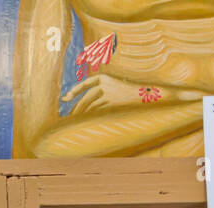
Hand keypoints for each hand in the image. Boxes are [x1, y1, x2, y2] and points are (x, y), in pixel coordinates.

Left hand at [62, 73, 182, 113]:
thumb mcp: (114, 89)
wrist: (148, 96)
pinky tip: (88, 123)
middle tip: (69, 118)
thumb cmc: (130, 94)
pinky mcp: (112, 103)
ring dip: (82, 115)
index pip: (86, 83)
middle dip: (76, 109)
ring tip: (77, 123)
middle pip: (86, 98)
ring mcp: (109, 93)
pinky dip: (91, 118)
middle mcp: (105, 84)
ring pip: (90, 107)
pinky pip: (97, 112)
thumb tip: (82, 107)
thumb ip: (100, 94)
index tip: (65, 99)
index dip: (74, 91)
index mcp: (105, 77)